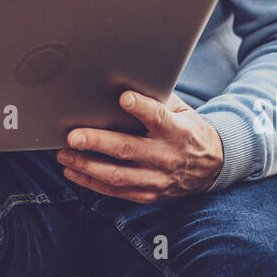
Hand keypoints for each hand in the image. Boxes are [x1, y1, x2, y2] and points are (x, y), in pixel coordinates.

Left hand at [55, 90, 224, 202]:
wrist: (213, 167)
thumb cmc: (188, 131)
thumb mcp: (182, 112)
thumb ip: (157, 99)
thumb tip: (125, 82)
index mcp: (176, 131)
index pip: (157, 117)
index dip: (141, 107)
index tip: (123, 97)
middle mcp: (165, 156)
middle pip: (127, 149)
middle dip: (97, 142)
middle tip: (72, 135)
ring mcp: (156, 178)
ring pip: (117, 175)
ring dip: (86, 165)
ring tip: (64, 154)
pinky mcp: (148, 194)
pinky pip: (115, 191)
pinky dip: (91, 183)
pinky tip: (72, 171)